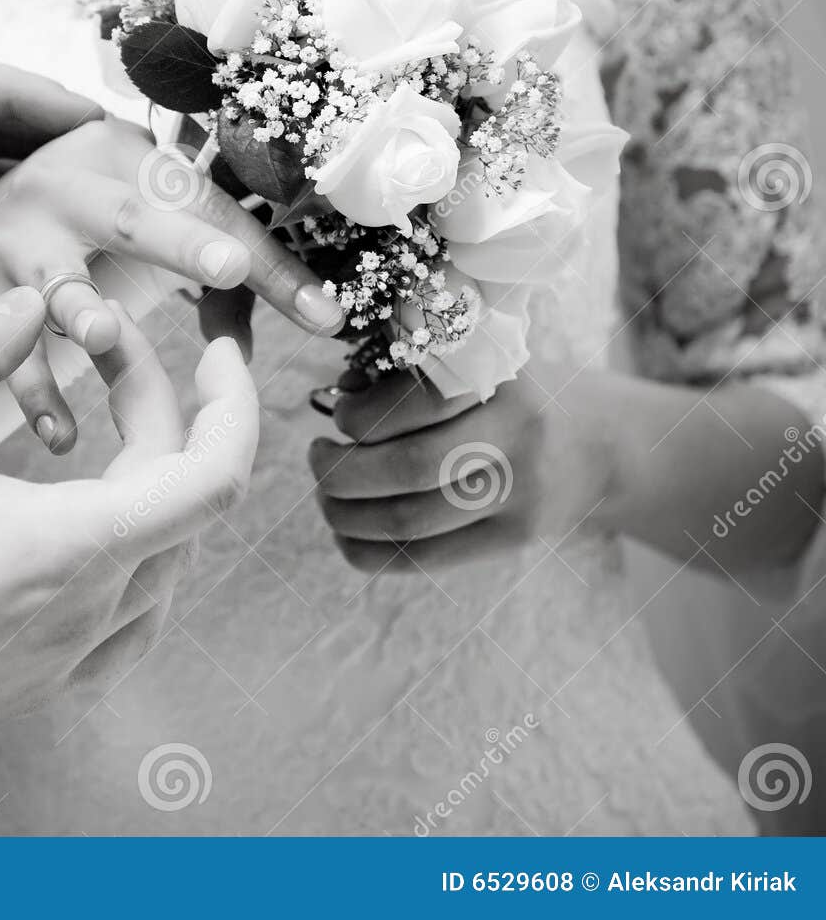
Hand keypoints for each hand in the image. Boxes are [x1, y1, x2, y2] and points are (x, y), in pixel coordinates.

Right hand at [0, 116, 342, 450]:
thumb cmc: (85, 208)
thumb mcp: (142, 202)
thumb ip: (222, 257)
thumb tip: (322, 315)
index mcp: (121, 158)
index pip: (202, 204)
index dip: (252, 246)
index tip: (296, 290)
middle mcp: (64, 190)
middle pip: (132, 220)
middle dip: (181, 242)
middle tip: (229, 268)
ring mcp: (10, 243)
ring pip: (54, 285)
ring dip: (84, 313)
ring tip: (106, 335)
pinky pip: (4, 351)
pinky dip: (33, 393)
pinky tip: (60, 434)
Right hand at [0, 286, 258, 727]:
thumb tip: (26, 306)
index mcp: (77, 547)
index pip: (214, 476)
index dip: (233, 404)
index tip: (220, 353)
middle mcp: (94, 613)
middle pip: (182, 502)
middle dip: (162, 411)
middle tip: (112, 350)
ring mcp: (72, 660)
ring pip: (165, 563)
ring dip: (155, 484)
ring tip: (118, 428)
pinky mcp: (43, 685)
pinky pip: (132, 623)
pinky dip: (139, 560)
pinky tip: (108, 536)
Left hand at [309, 371, 610, 571]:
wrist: (602, 444)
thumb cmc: (513, 393)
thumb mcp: (476, 359)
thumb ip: (409, 367)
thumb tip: (342, 390)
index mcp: (504, 377)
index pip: (423, 401)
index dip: (363, 416)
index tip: (338, 417)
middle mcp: (520, 435)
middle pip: (411, 467)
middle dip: (342, 469)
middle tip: (317, 457)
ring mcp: (522, 494)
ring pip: (411, 521)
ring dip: (345, 513)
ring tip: (325, 494)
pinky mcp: (516, 538)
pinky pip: (424, 559)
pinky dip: (367, 552)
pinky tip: (345, 532)